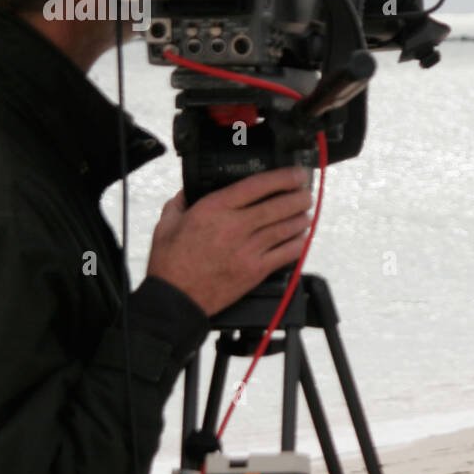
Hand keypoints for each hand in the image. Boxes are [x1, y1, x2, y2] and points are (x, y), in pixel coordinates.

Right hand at [146, 166, 314, 315]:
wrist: (175, 299)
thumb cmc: (170, 262)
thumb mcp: (167, 224)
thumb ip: (180, 202)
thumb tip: (188, 191)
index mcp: (215, 209)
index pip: (257, 186)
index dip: (283, 177)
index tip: (296, 174)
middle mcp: (235, 227)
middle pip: (279, 206)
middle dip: (299, 197)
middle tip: (306, 192)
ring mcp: (248, 250)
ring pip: (287, 228)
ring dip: (302, 218)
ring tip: (306, 212)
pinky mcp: (256, 270)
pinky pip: (287, 253)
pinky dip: (299, 243)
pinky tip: (302, 237)